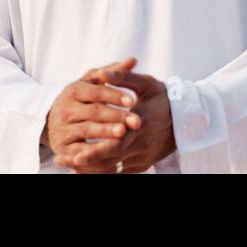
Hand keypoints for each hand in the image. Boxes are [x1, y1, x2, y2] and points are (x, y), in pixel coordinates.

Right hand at [42, 58, 142, 158]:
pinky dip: (92, 150)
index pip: (96, 92)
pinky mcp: (62, 147)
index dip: (114, 96)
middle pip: (93, 112)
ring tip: (123, 133)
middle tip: (135, 120)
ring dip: (105, 132)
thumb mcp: (91, 83)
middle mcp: (66, 108)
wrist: (51, 121)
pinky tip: (108, 151)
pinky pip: (78, 149)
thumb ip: (112, 72)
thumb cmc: (80, 99)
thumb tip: (133, 60)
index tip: (133, 100)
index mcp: (73, 90)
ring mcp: (62, 128)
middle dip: (116, 116)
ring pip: (87, 129)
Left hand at [53, 67, 175, 173]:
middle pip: (111, 157)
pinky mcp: (141, 165)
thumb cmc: (163, 98)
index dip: (95, 150)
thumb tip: (101, 73)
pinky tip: (81, 169)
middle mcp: (143, 142)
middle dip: (85, 161)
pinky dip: (100, 172)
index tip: (74, 153)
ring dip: (89, 168)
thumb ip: (123, 78)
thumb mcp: (146, 83)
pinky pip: (118, 172)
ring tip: (66, 164)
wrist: (184, 119)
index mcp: (143, 121)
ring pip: (113, 168)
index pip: (117, 140)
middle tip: (62, 160)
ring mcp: (142, 156)